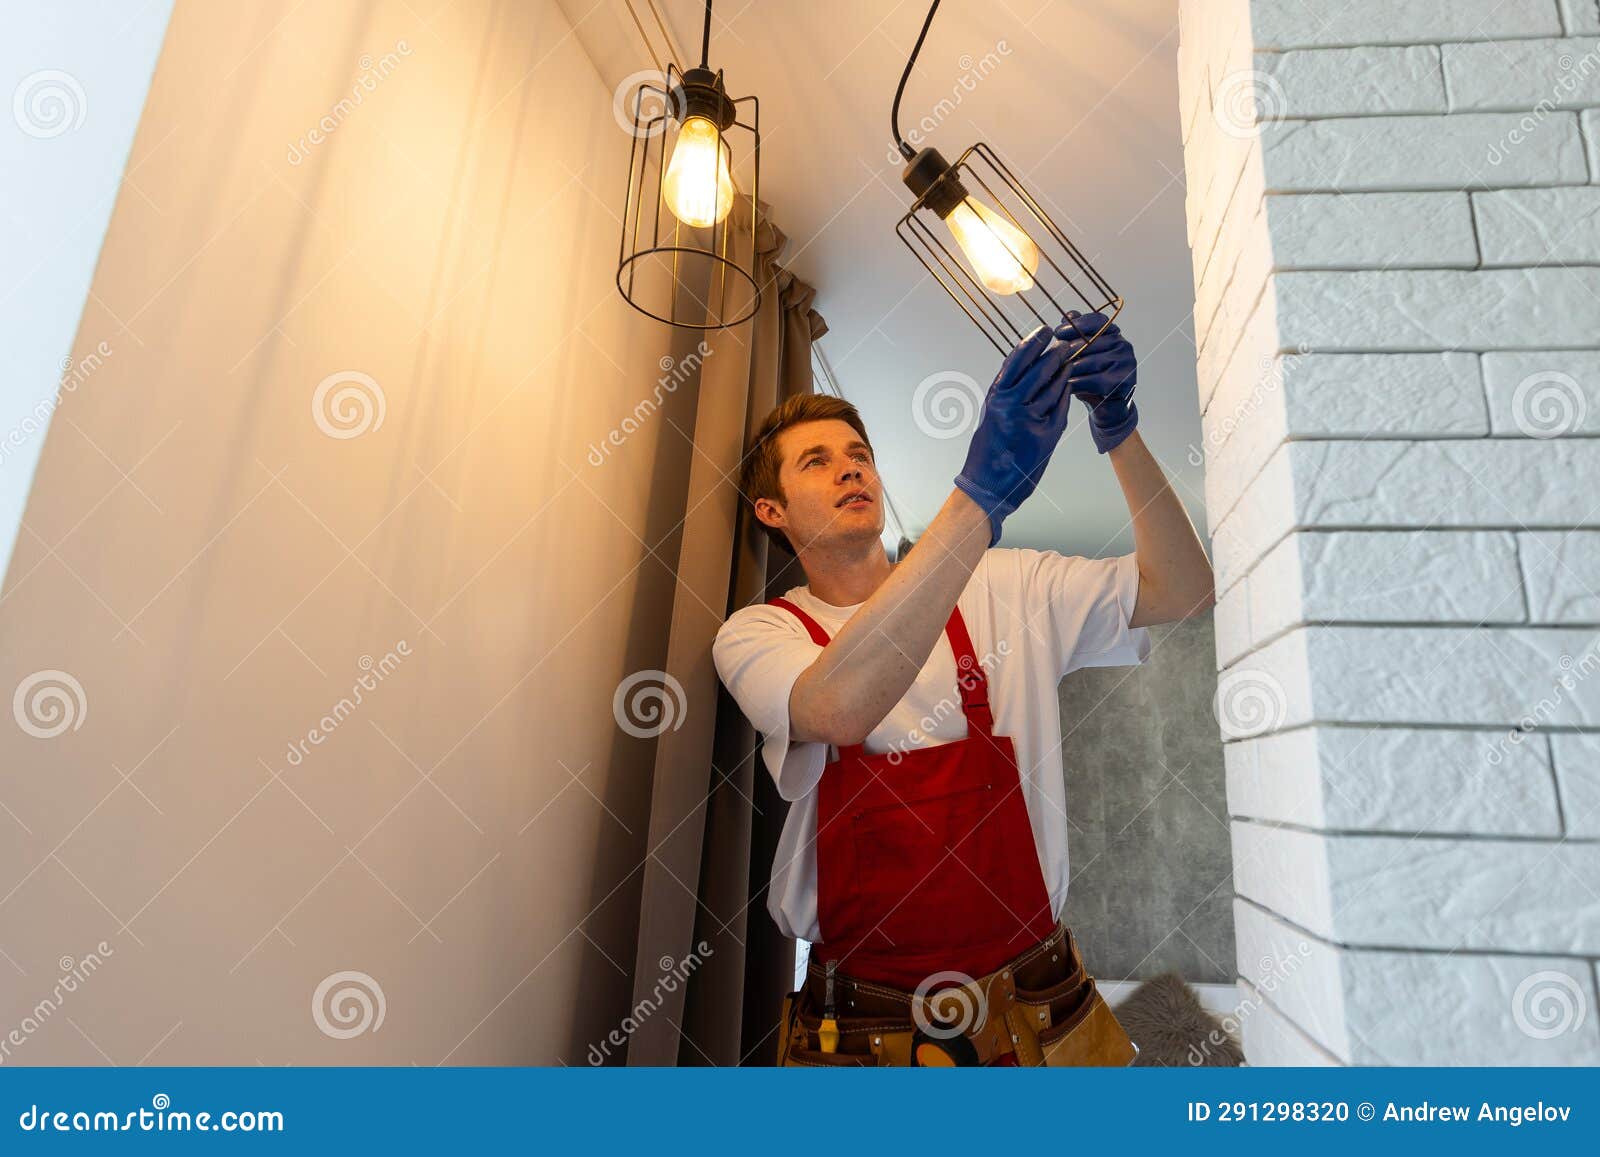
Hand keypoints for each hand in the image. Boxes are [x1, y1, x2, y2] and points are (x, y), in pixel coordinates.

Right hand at [953, 323, 1079, 546]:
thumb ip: (1006, 390)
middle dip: (1055, 354)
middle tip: (1067, 344)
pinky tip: (1070, 386)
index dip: (1033, 342)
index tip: (1045, 330)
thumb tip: (1022, 362)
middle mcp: (1011, 405)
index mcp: (995, 396)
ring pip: (1053, 387)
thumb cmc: (989, 447)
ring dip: (1064, 372)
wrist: (989, 484)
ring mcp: (1029, 420)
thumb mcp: (991, 413)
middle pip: (1039, 370)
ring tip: (1071, 362)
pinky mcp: (1045, 435)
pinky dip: (1066, 395)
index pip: (1016, 360)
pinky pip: (1060, 408)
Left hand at [1053, 310, 1137, 453]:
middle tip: (1049, 359)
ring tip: (1052, 374)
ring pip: (1090, 362)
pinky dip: (1077, 384)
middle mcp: (1123, 344)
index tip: (1057, 333)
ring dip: (1069, 369)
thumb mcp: (1081, 355)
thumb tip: (1068, 315)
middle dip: (1067, 351)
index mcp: (1114, 333)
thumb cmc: (1089, 377)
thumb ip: (1076, 335)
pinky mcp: (1125, 381)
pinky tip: (1064, 387)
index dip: (1077, 324)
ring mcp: (1127, 362)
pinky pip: (1095, 380)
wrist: (1106, 407)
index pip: (1097, 320)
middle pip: (1090, 342)